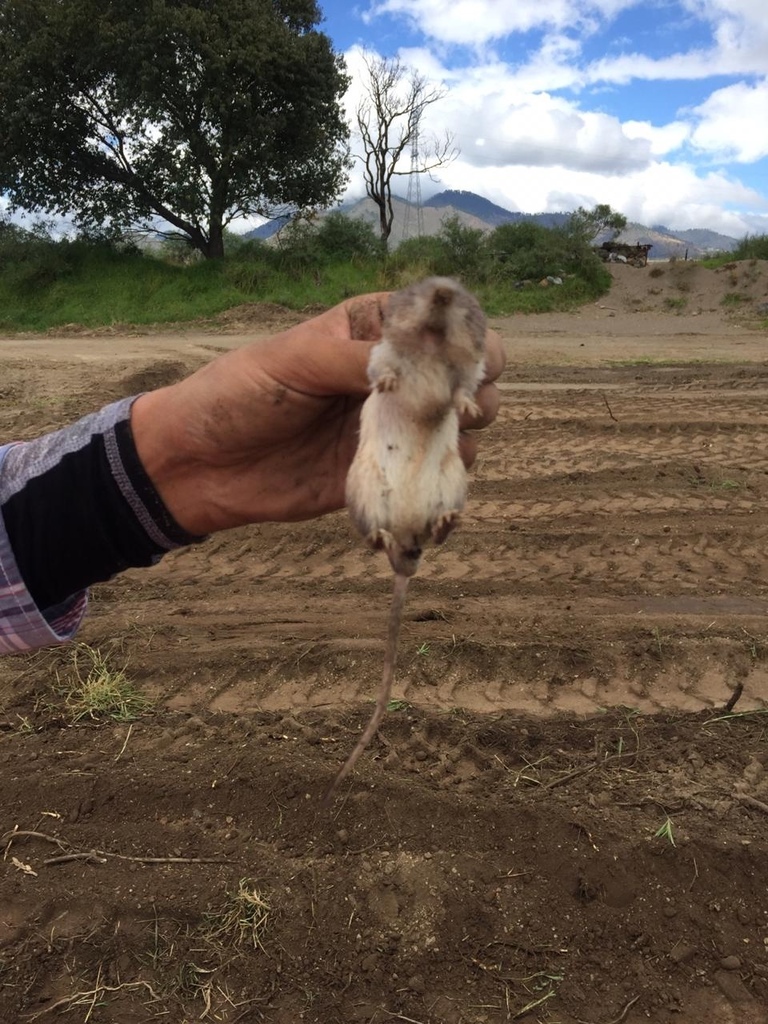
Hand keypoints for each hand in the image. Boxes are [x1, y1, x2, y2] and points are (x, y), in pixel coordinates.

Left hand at [130, 292, 505, 534]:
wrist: (202, 464)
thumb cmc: (240, 393)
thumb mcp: (296, 361)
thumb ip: (360, 362)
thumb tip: (424, 373)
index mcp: (371, 331)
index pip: (439, 322)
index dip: (468, 335)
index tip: (472, 356)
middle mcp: (391, 377)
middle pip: (462, 374)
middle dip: (476, 386)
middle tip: (462, 405)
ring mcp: (391, 426)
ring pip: (460, 424)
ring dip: (471, 430)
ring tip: (452, 436)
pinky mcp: (383, 471)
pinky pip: (433, 473)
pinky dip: (448, 476)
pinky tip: (439, 475)